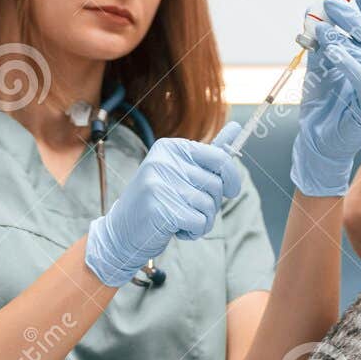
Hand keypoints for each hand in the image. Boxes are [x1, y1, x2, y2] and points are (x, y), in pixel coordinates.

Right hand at [85, 119, 242, 285]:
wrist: (123, 232)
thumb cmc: (158, 202)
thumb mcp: (181, 173)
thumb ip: (209, 154)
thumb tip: (238, 127)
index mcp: (171, 148)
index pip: (219, 156)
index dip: (232, 177)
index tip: (231, 190)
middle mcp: (164, 162)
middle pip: (216, 185)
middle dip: (211, 204)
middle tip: (190, 209)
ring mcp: (159, 184)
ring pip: (209, 206)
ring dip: (202, 220)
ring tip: (180, 220)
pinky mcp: (160, 209)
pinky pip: (199, 222)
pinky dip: (193, 232)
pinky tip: (174, 229)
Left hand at [291, 0, 360, 195]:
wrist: (317, 141)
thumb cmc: (321, 103)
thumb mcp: (317, 63)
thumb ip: (321, 39)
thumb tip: (315, 9)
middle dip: (352, 16)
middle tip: (332, 3)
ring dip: (346, 39)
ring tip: (324, 31)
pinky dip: (350, 64)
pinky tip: (334, 53)